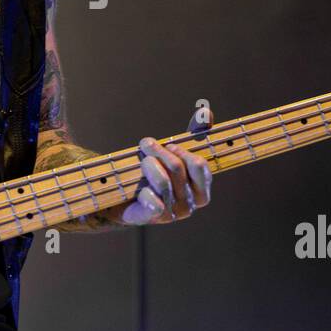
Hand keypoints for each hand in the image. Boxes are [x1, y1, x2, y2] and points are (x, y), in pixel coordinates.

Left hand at [121, 108, 213, 226]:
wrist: (125, 199)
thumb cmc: (153, 174)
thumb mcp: (172, 154)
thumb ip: (194, 134)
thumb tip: (206, 112)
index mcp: (200, 192)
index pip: (199, 166)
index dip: (182, 151)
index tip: (170, 145)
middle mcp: (190, 205)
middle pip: (177, 168)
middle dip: (159, 151)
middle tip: (146, 143)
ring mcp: (173, 214)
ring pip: (164, 182)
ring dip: (149, 164)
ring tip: (142, 160)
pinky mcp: (155, 218)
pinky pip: (152, 200)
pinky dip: (144, 190)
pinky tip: (140, 188)